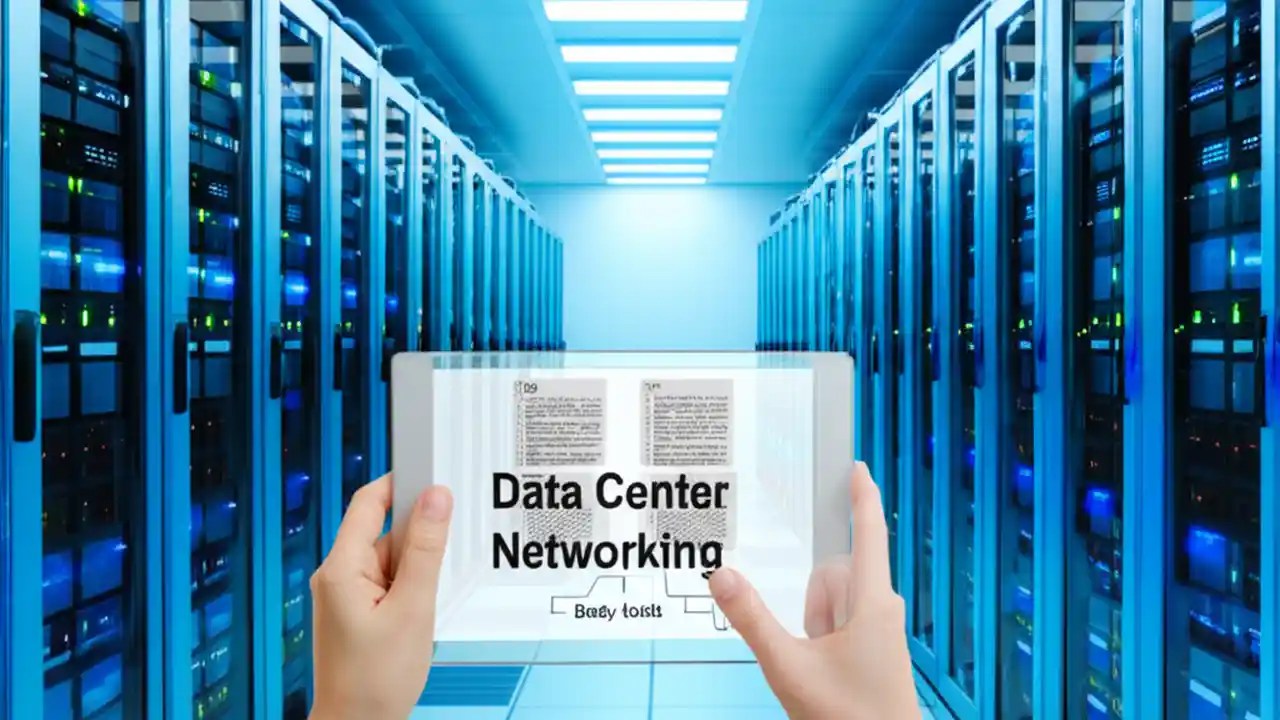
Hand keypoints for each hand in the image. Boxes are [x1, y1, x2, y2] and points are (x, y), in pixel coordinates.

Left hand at [309, 474, 453, 719]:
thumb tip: (436, 498)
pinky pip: (388, 580)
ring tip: (419, 609)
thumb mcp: (413, 609)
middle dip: (417, 542)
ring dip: (415, 572)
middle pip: (384, 529)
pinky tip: (415, 615)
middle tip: (435, 571)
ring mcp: (344, 592)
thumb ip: (426, 550)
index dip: (402, 482)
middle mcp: (337, 574)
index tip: (433, 473)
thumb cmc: (375, 681)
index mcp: (341, 568)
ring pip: (390, 557)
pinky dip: (408, 589)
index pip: (369, 501)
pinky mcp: (355, 608)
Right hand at [709, 463, 919, 719]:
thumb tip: (721, 575)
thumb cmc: (848, 719)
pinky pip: (840, 622)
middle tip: (803, 641)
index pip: (868, 533)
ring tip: (813, 664)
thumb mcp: (787, 667)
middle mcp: (882, 609)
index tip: (858, 467)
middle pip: (836, 572)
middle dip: (811, 599)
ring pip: (834, 600)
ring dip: (815, 620)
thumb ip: (751, 619)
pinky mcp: (876, 647)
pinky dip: (822, 633)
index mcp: (872, 603)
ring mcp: (881, 630)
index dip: (862, 496)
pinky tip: (816, 665)